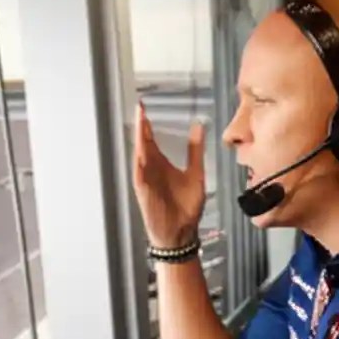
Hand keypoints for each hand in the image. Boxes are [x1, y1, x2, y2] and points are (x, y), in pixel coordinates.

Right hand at [132, 101, 206, 247]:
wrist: (182, 232)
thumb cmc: (186, 207)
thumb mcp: (195, 174)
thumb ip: (195, 151)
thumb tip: (199, 127)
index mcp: (161, 163)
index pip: (151, 139)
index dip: (147, 124)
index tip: (143, 106)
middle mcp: (151, 169)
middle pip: (143, 143)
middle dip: (141, 126)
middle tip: (139, 107)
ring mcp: (146, 180)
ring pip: (140, 155)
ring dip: (139, 140)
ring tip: (140, 122)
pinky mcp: (145, 192)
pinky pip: (140, 176)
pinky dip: (139, 164)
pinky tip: (140, 152)